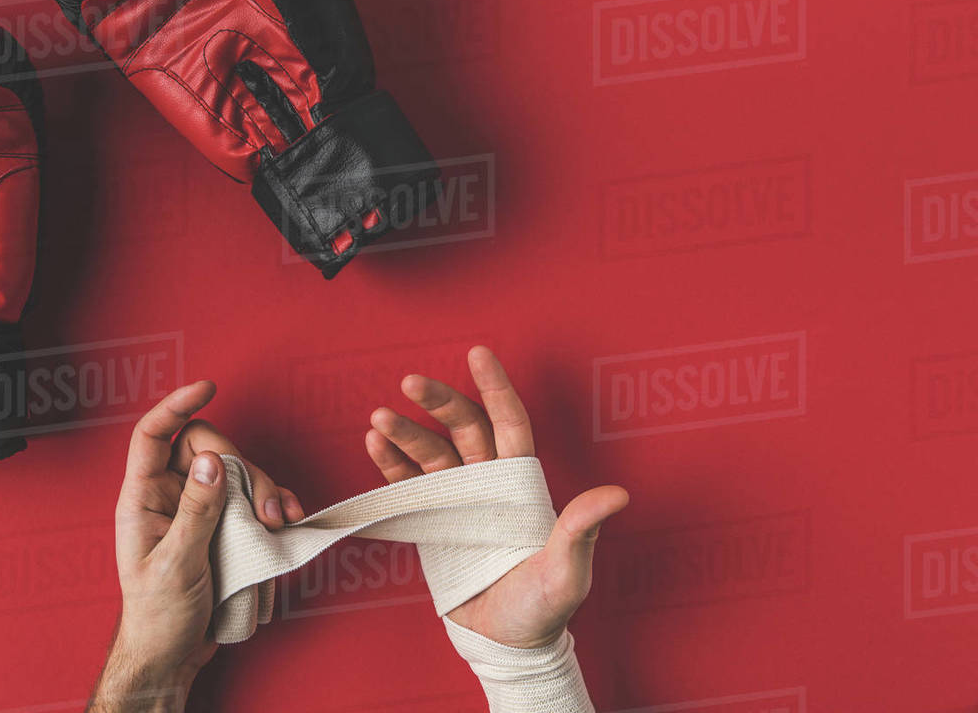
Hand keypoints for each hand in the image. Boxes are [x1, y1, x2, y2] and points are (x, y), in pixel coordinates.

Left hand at [89, 382, 303, 711]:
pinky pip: (254, 499)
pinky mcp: (225, 526)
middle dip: (242, 465)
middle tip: (263, 503)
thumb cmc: (158, 615)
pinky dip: (275, 505)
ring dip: (265, 488)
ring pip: (238, 472)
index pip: (153, 434)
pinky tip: (288, 523)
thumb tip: (210, 461)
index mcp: (143, 497)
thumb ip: (195, 512)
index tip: (207, 387)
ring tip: (279, 520)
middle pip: (207, 447)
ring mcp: (200, 509)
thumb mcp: (175, 565)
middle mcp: (171, 494)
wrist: (172, 654)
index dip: (176, 405)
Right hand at [365, 347, 627, 648]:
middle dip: (437, 401)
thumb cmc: (544, 606)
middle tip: (410, 381)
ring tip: (380, 418)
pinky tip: (374, 442)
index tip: (478, 353)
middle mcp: (489, 481)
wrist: (506, 641)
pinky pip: (408, 483)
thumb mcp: (568, 570)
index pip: (508, 422)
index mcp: (522, 482)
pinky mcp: (432, 520)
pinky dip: (391, 462)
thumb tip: (618, 494)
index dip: (495, 387)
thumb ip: (582, 530)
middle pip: (462, 427)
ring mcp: (458, 498)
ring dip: (405, 432)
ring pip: (430, 452)